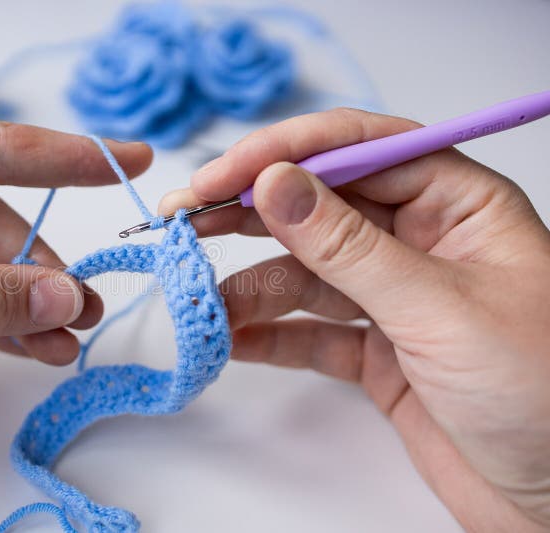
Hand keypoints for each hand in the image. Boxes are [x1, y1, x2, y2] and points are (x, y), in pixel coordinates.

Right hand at [160, 108, 549, 530]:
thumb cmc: (541, 393)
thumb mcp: (439, 309)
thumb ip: (349, 247)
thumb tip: (275, 183)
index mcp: (457, 204)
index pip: (358, 150)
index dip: (283, 154)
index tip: (219, 177)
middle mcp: (421, 241)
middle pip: (320, 207)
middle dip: (250, 212)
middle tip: (183, 219)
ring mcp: (394, 297)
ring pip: (305, 273)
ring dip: (250, 284)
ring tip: (199, 297)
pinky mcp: (377, 351)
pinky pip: (310, 331)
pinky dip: (268, 335)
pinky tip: (229, 337)